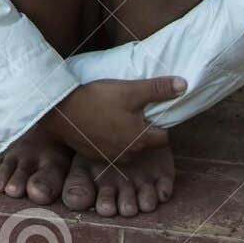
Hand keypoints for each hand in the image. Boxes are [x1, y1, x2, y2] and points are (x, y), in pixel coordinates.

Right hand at [42, 76, 185, 161]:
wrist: (59, 110)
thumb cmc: (97, 99)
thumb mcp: (131, 90)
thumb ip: (158, 89)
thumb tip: (184, 86)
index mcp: (140, 140)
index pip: (163, 137)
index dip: (161, 123)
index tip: (152, 110)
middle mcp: (127, 154)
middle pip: (145, 143)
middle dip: (143, 130)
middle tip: (133, 110)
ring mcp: (108, 156)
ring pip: (126, 148)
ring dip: (125, 136)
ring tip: (115, 116)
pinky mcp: (92, 155)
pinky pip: (108, 149)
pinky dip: (107, 139)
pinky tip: (99, 123)